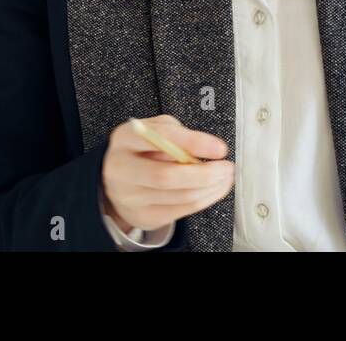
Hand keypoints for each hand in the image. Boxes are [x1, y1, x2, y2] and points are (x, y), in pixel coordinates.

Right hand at [101, 114, 234, 233]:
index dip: (193, 143)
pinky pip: (182, 210)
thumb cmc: (142, 150)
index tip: (219, 148)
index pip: (160, 138)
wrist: (119, 181)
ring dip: (211, 187)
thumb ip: (176, 134)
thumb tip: (205, 148)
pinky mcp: (143, 216)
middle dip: (204, 174)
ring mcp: (130, 197)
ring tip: (225, 177)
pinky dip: (205, 199)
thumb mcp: (154, 130)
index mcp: (125, 139)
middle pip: (167, 176)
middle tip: (227, 167)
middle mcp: (122, 169)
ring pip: (180, 196)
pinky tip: (215, 189)